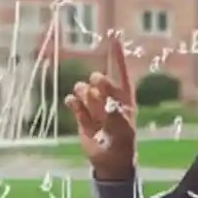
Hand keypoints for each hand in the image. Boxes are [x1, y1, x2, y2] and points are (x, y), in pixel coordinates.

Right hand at [65, 36, 136, 180]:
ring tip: (91, 111)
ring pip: (83, 88)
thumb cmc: (122, 143)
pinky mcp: (81, 114)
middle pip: (98, 79)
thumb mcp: (124, 130)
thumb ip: (115, 114)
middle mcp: (109, 96)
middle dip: (98, 86)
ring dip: (84, 96)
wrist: (109, 160)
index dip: (117, 55)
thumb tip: (106, 102)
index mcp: (124, 96)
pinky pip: (73, 101)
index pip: (121, 71)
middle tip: (101, 101)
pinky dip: (73, 102)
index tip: (115, 37)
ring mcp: (94, 104)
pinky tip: (74, 105)